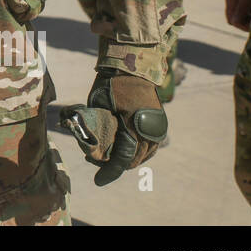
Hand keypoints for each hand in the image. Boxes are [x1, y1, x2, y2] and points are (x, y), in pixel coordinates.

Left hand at [60, 71, 166, 185]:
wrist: (132, 69)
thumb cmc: (110, 86)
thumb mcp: (98, 106)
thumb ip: (99, 128)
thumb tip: (90, 145)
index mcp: (133, 127)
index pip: (122, 159)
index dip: (109, 172)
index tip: (98, 181)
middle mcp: (149, 131)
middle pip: (134, 160)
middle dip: (115, 165)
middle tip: (97, 164)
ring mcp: (157, 128)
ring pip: (144, 155)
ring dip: (128, 160)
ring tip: (110, 158)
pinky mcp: (159, 125)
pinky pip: (151, 146)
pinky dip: (139, 152)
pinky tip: (126, 152)